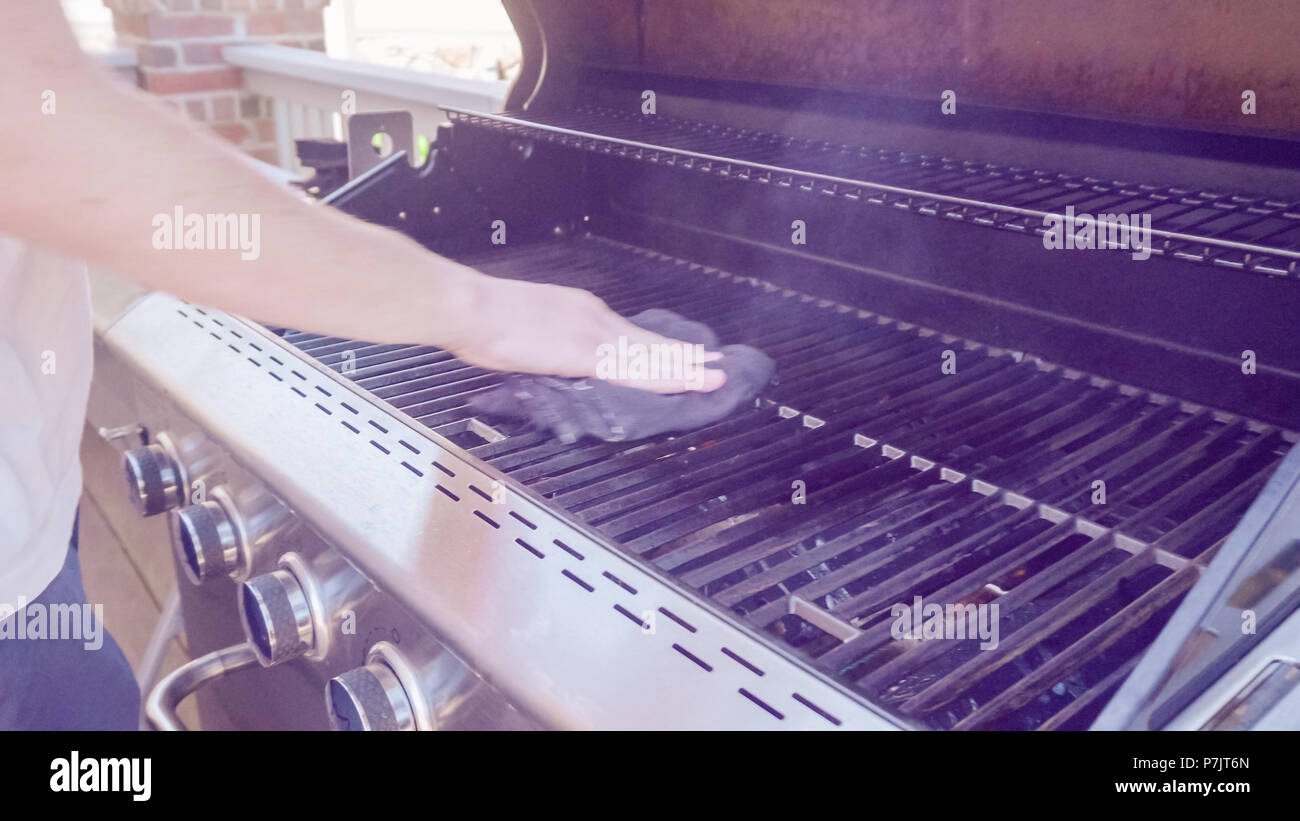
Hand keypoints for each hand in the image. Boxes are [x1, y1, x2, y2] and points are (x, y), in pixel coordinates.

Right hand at [448, 277, 726, 393]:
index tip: (677, 352)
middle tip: (715, 364)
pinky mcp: (587, 353)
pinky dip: (666, 376)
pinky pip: (636, 368)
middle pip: (647, 341)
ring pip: (651, 354)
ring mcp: (593, 334)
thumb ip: (545, 347)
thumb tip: (552, 361)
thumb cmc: (481, 319)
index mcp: (577, 311)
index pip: (626, 333)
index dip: (656, 346)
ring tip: (715, 375)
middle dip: (682, 355)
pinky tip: (685, 382)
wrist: (469, 307)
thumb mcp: (522, 329)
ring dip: (685, 367)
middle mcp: (594, 317)